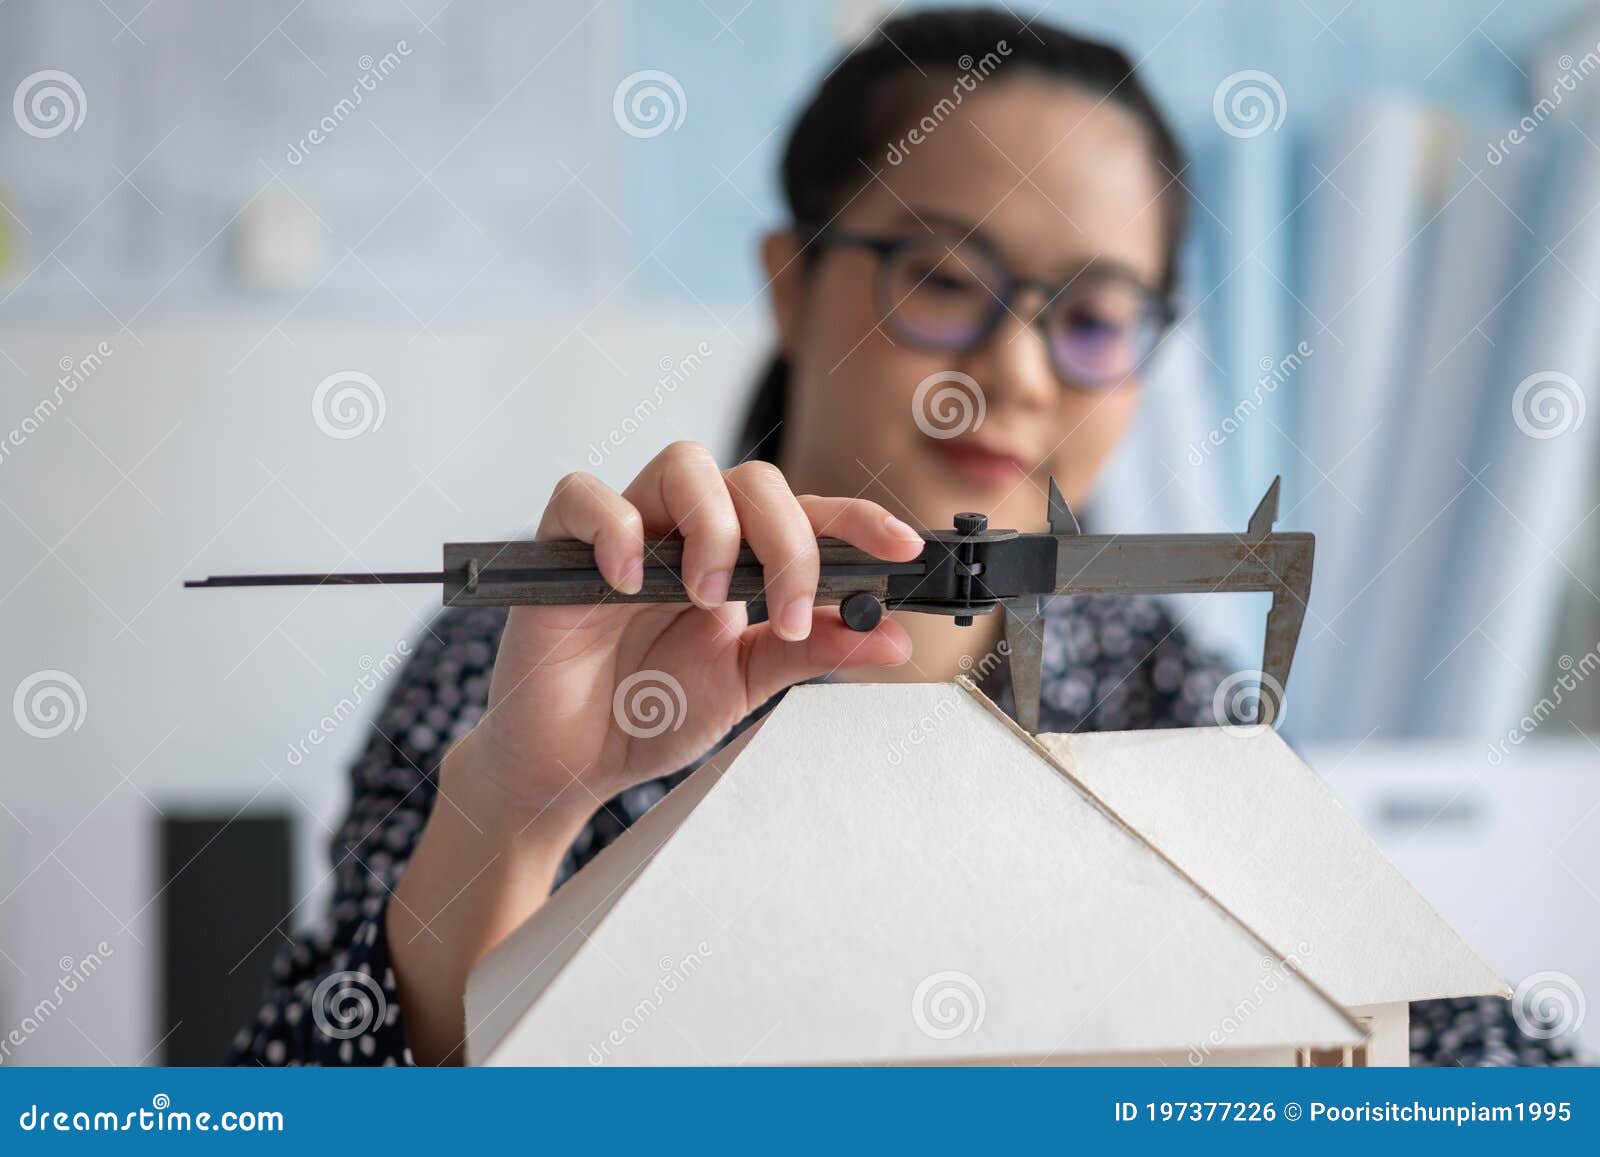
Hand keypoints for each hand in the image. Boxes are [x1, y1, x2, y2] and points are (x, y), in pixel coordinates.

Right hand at [452, 442, 924, 818]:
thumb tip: (893, 636)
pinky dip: (614, 528)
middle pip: (753, 480)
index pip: (804, 514)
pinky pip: (585, 496)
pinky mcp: (562, 545)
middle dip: (786, 540)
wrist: (574, 762)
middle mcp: (687, 532)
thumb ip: (812, 651)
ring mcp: (628, 531)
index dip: (857, 522)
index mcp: (738, 559)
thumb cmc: (649, 713)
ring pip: (682, 463)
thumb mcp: (746, 683)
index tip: (902, 549)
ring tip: (704, 596)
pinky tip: (627, 583)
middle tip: (785, 609)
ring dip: (711, 525)